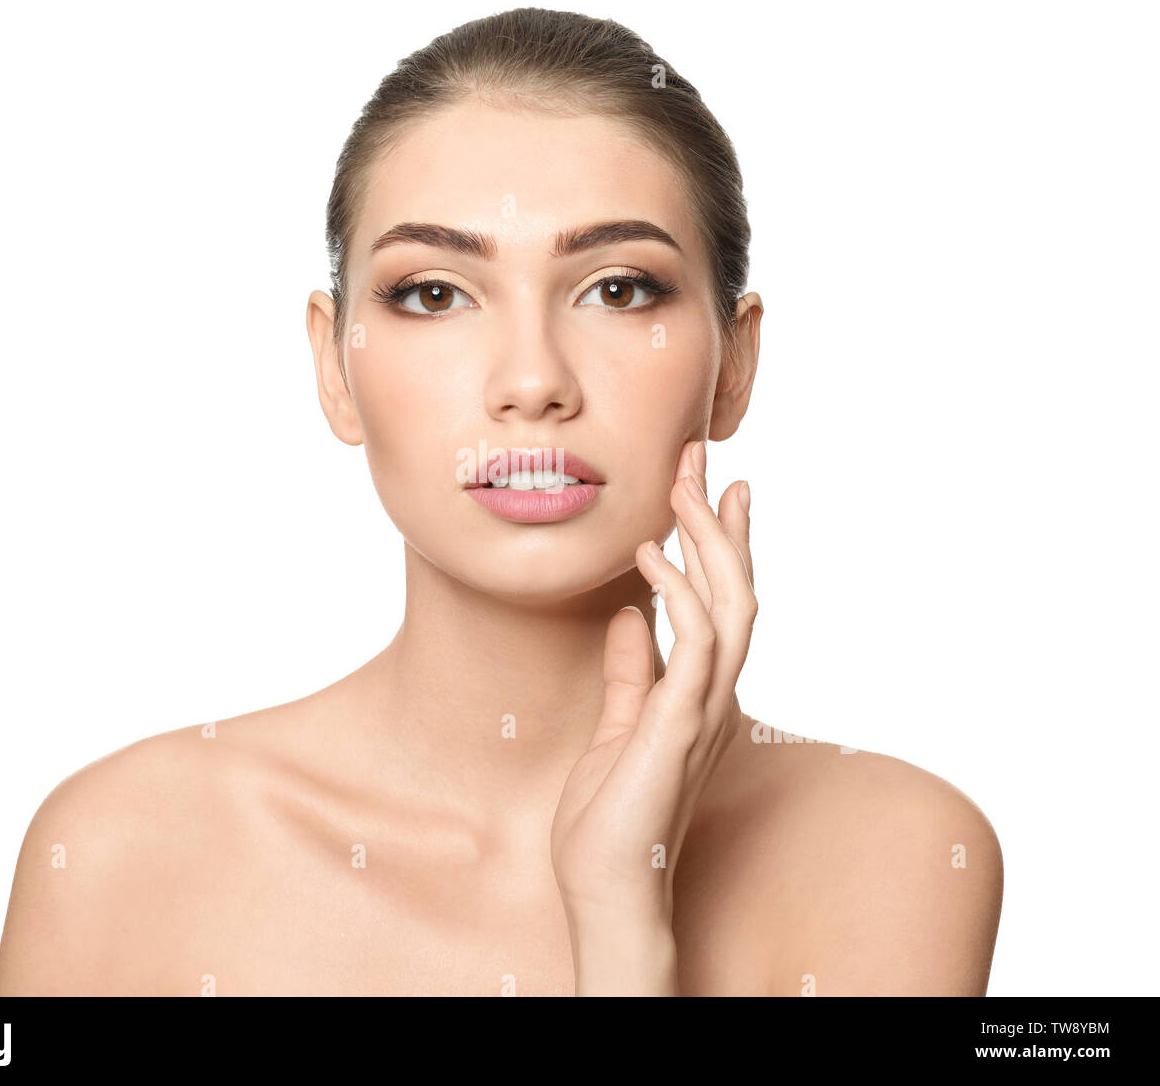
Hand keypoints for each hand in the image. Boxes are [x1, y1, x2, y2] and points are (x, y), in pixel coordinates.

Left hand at [551, 439, 755, 928]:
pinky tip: (648, 557)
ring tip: (680, 485)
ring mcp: (704, 710)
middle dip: (721, 522)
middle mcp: (713, 694)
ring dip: (708, 542)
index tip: (706, 485)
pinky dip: (679, 596)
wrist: (607, 887)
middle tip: (701, 458)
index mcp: (699, 691)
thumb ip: (631, 673)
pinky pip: (692, 648)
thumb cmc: (611, 818)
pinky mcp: (681, 728)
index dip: (718, 542)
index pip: (721, 601)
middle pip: (738, 590)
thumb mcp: (618, 726)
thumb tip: (631, 619)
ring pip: (731, 608)